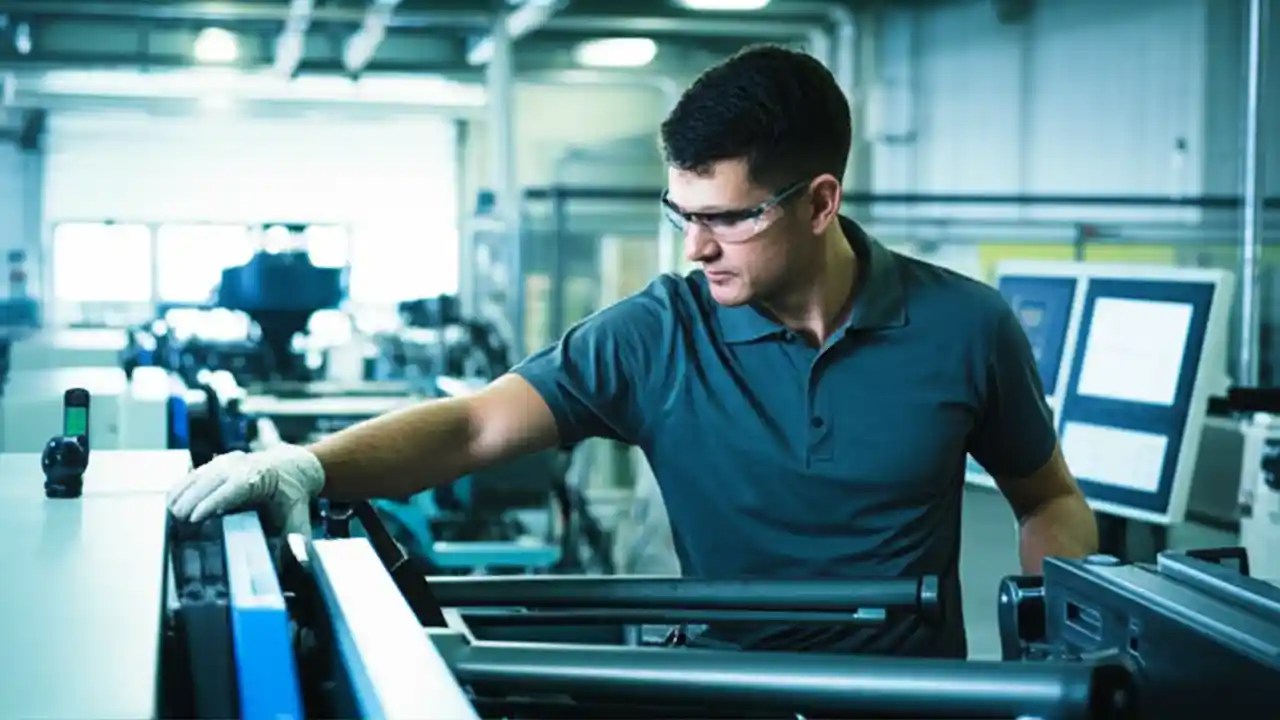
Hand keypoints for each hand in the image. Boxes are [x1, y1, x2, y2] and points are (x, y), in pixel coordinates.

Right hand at [167, 444, 324, 534]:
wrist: (295, 466)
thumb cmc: (294, 492)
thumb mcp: (299, 512)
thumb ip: (298, 535)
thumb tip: (301, 557)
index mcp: (260, 476)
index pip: (232, 488)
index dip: (211, 502)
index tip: (195, 518)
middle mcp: (241, 466)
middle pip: (210, 480)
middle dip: (191, 501)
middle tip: (177, 522)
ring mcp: (228, 462)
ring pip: (199, 475)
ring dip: (183, 493)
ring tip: (170, 515)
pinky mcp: (219, 463)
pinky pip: (196, 474)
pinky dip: (183, 486)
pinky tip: (171, 501)